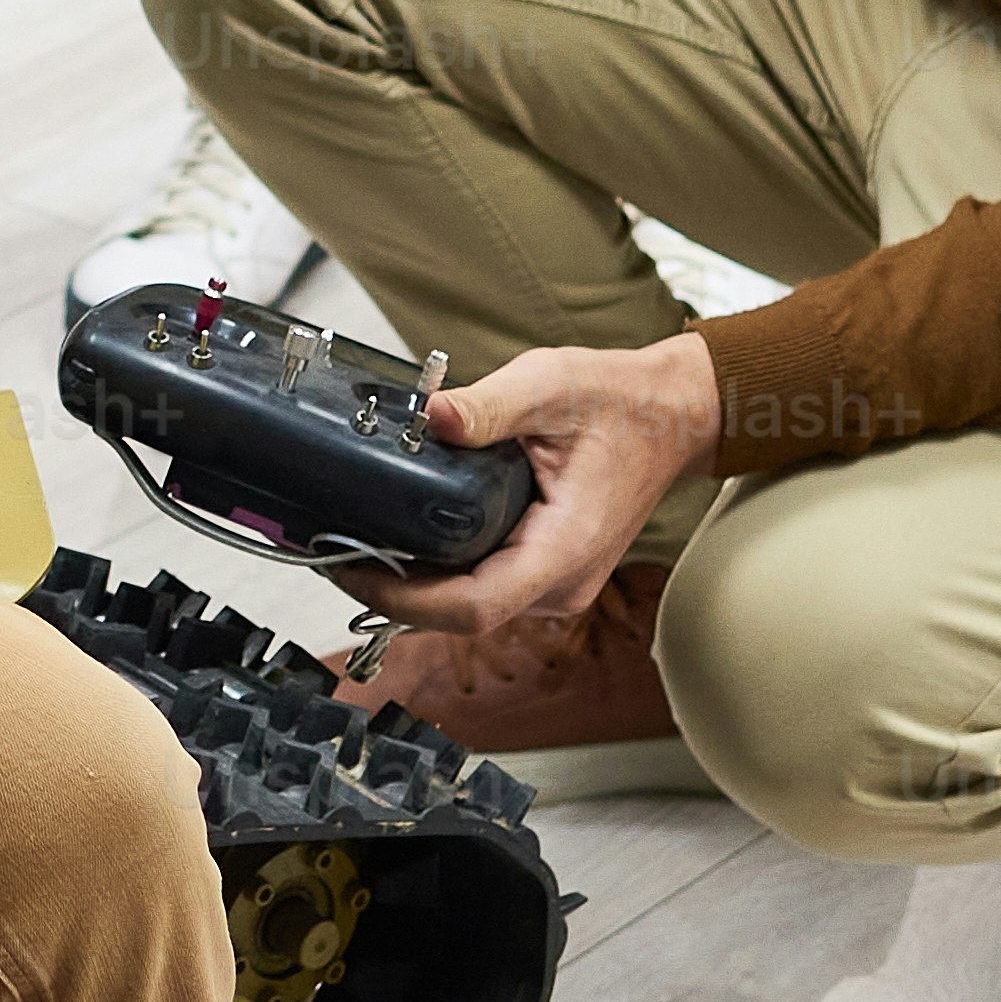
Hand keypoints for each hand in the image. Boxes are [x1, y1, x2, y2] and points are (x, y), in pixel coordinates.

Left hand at [346, 330, 724, 642]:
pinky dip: (435, 574)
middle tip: (328, 551)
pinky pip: (481, 589)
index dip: (402, 599)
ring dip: (409, 586)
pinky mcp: (544, 572)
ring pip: (467, 608)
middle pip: (459, 616)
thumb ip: (488, 405)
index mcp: (565, 550)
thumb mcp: (550, 385)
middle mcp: (561, 583)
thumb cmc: (621, 403)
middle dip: (390, 593)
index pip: (472, 606)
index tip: (350, 570)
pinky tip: (397, 540)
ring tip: (350, 543)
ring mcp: (554, 584)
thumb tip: (430, 417)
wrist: (672, 415)